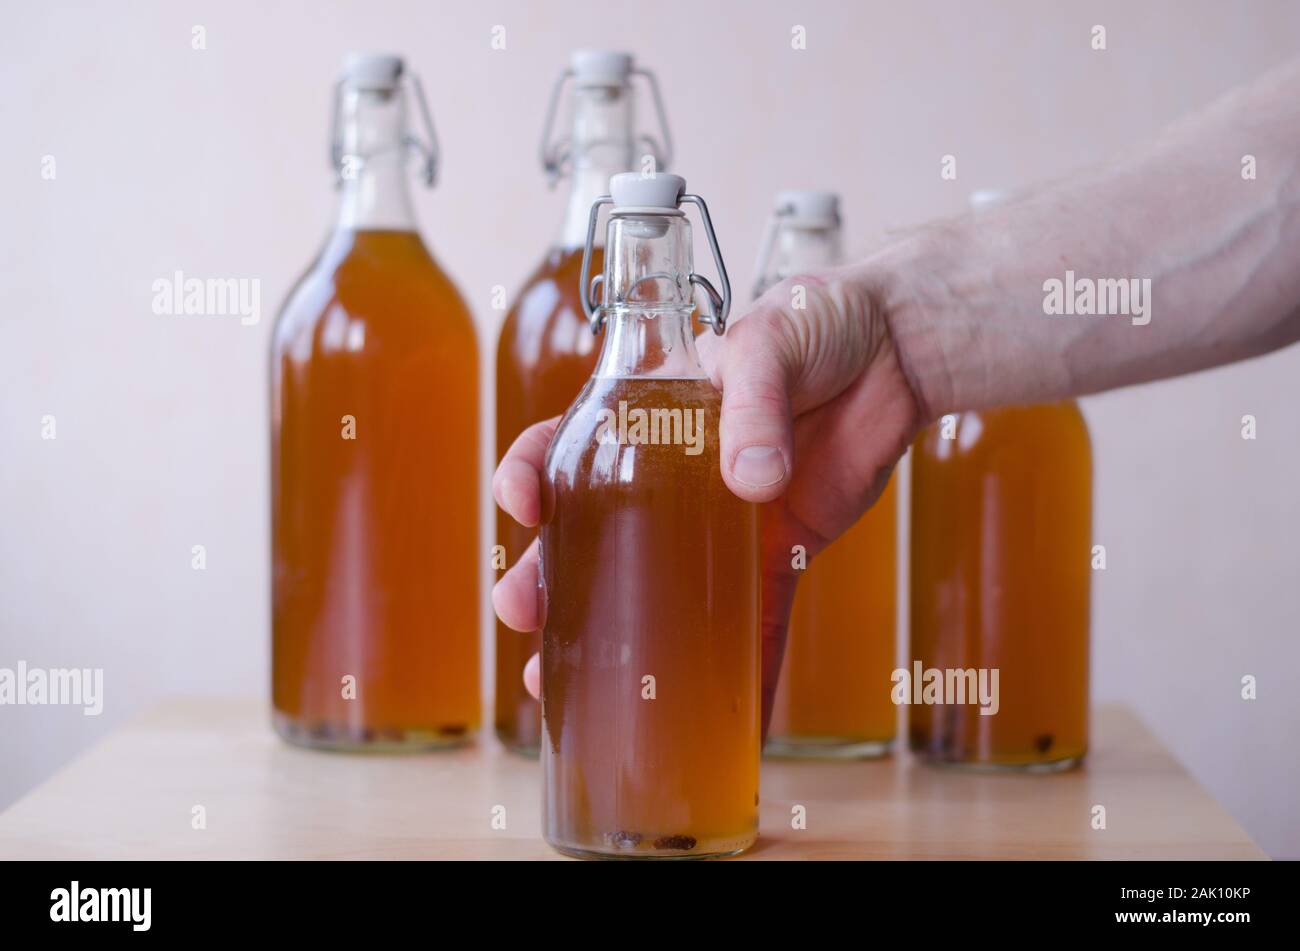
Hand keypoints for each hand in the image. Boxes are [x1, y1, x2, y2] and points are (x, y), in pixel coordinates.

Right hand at [492, 263, 926, 733]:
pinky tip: (720, 708)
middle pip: (592, 532)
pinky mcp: (779, 548)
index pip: (568, 440)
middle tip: (522, 612)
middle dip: (548, 575)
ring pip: (656, 588)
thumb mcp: (771, 342)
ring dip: (613, 636)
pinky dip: (742, 663)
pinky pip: (755, 613)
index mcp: (649, 409)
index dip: (532, 472)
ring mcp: (723, 519)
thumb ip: (753, 404)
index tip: (523, 501)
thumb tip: (750, 482)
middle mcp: (671, 472)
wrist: (898, 350)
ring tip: (565, 681)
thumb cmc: (818, 322)